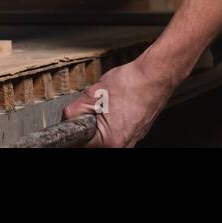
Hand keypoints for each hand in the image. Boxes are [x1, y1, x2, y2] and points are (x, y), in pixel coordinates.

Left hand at [62, 55, 178, 147]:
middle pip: (92, 142)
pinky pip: (116, 132)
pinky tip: (116, 107)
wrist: (155, 76)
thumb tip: (66, 119)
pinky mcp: (135, 134)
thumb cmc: (132, 83)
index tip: (73, 120)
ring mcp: (131, 142)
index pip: (80, 144)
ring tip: (107, 105)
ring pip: (104, 136)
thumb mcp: (93, 93)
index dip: (73, 128)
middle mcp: (122, 146)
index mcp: (110, 141)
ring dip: (99, 123)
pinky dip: (111, 121)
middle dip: (87, 125)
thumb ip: (74, 111)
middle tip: (92, 108)